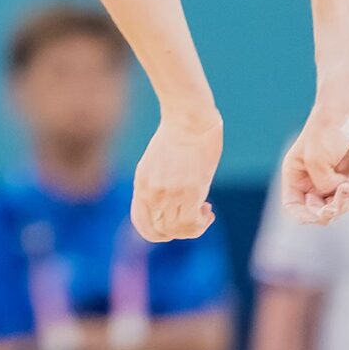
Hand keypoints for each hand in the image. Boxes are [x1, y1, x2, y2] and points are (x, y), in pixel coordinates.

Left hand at [132, 108, 221, 241]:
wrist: (188, 118)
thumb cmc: (178, 134)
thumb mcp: (157, 161)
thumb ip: (158, 182)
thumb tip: (170, 200)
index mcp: (142, 184)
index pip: (141, 224)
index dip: (159, 231)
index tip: (174, 222)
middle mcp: (151, 193)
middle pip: (159, 231)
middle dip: (178, 231)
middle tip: (194, 216)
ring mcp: (169, 194)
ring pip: (176, 231)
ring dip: (193, 228)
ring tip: (204, 211)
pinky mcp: (189, 192)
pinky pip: (192, 224)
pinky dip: (201, 224)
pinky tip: (208, 211)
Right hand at [284, 96, 348, 223]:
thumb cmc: (327, 131)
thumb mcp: (317, 161)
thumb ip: (324, 186)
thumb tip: (337, 195)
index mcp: (295, 175)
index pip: (294, 208)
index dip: (305, 217)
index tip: (319, 214)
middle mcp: (312, 180)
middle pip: (318, 212)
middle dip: (329, 210)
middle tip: (337, 200)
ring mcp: (333, 180)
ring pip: (337, 208)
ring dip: (344, 202)